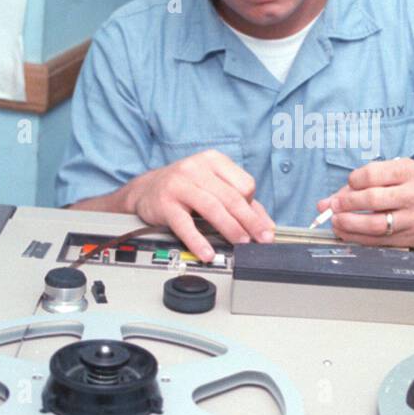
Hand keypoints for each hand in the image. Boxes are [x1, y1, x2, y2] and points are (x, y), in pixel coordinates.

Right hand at [124, 149, 274, 260]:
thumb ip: (241, 203)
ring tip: (241, 244)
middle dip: (250, 221)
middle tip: (261, 239)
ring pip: (212, 208)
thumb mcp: (214, 187)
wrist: (146, 190)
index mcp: (214, 161)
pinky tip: (208, 252)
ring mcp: (179, 184)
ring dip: (230, 228)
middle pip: (231, 197)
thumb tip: (267, 226)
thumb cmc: (186, 187)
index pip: (244, 184)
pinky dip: (198, 240)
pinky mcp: (165, 203)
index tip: (257, 225)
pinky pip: (184, 224)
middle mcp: (196, 168)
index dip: (253, 206)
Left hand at [316, 158, 413, 247]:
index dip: (353, 181)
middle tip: (334, 206)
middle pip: (373, 199)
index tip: (348, 185)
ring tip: (336, 221)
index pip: (373, 174)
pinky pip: (378, 241)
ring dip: (349, 224)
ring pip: (375, 224)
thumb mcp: (394, 174)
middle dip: (347, 204)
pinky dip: (357, 238)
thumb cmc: (413, 187)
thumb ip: (361, 184)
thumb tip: (326, 202)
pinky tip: (346, 233)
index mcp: (409, 171)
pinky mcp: (410, 238)